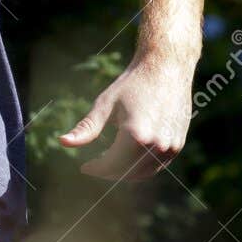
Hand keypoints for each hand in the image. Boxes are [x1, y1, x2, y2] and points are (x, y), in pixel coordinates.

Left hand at [59, 57, 192, 181]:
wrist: (167, 68)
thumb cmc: (133, 83)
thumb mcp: (106, 104)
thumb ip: (86, 128)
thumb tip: (63, 142)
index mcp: (135, 136)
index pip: (111, 166)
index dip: (95, 169)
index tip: (85, 167)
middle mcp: (155, 146)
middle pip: (126, 173)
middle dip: (108, 172)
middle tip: (96, 164)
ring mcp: (170, 147)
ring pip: (143, 173)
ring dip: (125, 172)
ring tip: (111, 160)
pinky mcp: (178, 145)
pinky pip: (157, 165)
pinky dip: (141, 166)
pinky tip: (130, 155)